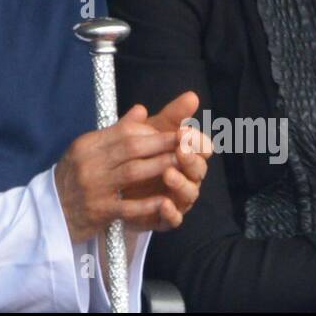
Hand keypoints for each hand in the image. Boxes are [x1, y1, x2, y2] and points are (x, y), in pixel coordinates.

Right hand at [54, 104, 188, 242]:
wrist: (49, 213)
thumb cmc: (72, 178)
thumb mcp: (87, 150)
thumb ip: (116, 132)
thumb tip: (142, 110)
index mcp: (87, 145)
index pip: (123, 132)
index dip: (150, 132)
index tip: (170, 133)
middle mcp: (89, 163)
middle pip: (131, 148)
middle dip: (162, 143)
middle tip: (187, 142)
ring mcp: (93, 187)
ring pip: (133, 172)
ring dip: (161, 166)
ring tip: (183, 164)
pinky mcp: (99, 211)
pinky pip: (128, 206)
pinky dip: (148, 203)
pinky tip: (166, 200)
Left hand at [138, 91, 212, 230]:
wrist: (113, 183)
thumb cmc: (139, 153)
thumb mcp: (151, 131)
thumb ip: (172, 116)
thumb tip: (192, 96)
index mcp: (187, 155)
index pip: (202, 147)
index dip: (196, 141)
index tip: (184, 132)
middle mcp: (187, 177)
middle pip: (199, 170)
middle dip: (191, 160)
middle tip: (179, 150)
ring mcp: (177, 199)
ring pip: (189, 194)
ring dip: (181, 184)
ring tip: (168, 174)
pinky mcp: (163, 218)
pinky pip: (173, 219)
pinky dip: (171, 213)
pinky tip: (163, 204)